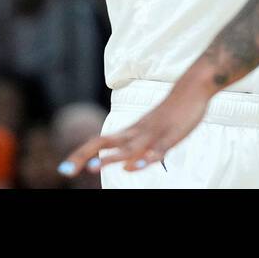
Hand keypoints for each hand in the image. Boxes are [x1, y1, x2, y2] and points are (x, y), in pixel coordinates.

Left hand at [59, 71, 213, 176]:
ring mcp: (153, 133)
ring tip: (94, 168)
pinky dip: (144, 159)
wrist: (193, 87)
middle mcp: (137, 132)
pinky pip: (156, 149)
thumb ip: (136, 145)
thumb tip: (124, 163)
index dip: (82, 154)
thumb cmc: (172, 111)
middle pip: (106, 142)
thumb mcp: (150, 130)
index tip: (64, 169)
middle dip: (85, 156)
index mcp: (130, 131)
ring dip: (111, 158)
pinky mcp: (171, 135)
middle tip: (66, 170)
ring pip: (130, 147)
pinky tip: (133, 167)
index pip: (100, 141)